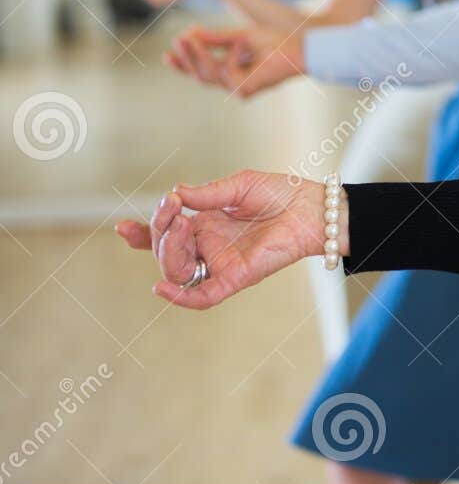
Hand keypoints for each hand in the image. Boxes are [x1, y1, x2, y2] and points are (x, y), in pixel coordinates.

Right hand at [114, 170, 334, 308]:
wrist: (312, 207)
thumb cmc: (281, 193)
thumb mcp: (238, 185)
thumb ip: (206, 194)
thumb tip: (175, 194)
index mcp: (205, 224)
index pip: (165, 235)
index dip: (141, 234)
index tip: (121, 227)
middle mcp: (208, 247)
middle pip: (165, 252)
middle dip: (159, 231)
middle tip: (172, 208)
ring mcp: (220, 263)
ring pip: (176, 271)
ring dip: (168, 251)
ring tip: (181, 225)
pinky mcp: (235, 278)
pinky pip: (202, 296)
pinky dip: (180, 297)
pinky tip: (160, 288)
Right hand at [165, 24, 305, 96]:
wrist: (301, 47)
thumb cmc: (277, 41)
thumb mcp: (240, 36)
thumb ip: (217, 38)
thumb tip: (191, 33)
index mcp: (231, 72)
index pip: (200, 71)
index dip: (183, 64)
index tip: (167, 53)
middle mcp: (233, 83)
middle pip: (200, 75)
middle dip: (186, 57)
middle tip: (176, 39)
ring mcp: (239, 88)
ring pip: (208, 74)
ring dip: (197, 54)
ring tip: (188, 35)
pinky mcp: (247, 89)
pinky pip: (227, 72)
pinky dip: (231, 54)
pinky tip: (241, 42)